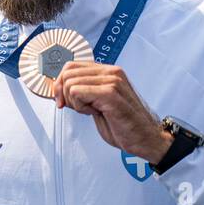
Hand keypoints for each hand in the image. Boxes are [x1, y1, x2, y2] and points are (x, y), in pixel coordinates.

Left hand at [53, 62, 172, 163]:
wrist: (145, 138)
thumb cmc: (123, 124)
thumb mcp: (97, 103)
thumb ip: (82, 92)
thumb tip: (58, 89)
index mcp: (108, 72)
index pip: (71, 66)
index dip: (60, 85)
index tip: (62, 101)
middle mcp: (111, 72)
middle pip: (67, 73)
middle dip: (64, 95)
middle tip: (80, 109)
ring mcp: (112, 81)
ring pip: (70, 83)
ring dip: (75, 103)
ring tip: (92, 111)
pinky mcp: (110, 93)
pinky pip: (77, 92)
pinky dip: (80, 107)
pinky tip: (95, 113)